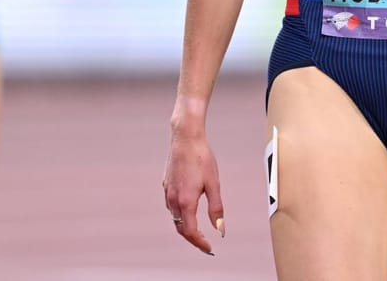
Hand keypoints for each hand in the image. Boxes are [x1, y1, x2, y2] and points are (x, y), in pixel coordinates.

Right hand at [163, 127, 224, 254]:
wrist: (185, 138)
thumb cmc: (201, 157)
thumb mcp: (213, 184)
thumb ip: (216, 208)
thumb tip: (220, 229)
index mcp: (186, 201)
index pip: (190, 232)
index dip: (200, 243)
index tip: (209, 249)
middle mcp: (173, 200)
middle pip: (181, 228)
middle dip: (193, 239)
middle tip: (205, 244)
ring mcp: (167, 193)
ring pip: (175, 218)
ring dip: (186, 228)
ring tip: (198, 231)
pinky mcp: (166, 185)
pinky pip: (171, 207)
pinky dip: (180, 216)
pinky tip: (188, 212)